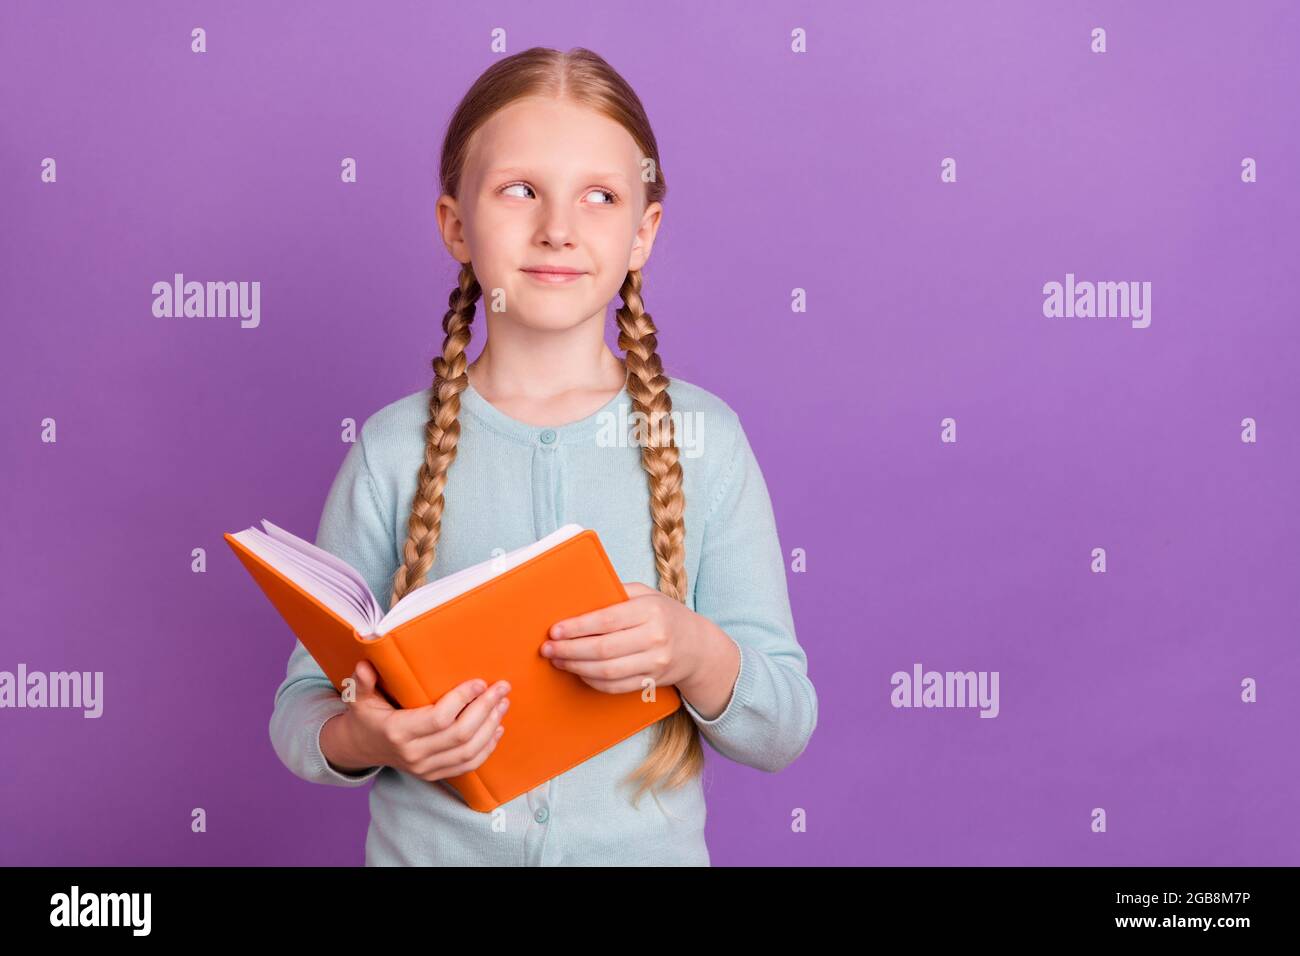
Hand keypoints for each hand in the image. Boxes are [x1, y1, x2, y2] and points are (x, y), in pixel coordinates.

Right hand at [322, 660, 510, 782]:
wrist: (361, 749)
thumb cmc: (366, 716)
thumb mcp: (359, 698)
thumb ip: (362, 682)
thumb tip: (365, 666)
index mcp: (397, 732)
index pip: (438, 718)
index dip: (462, 699)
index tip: (479, 682)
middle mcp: (413, 754)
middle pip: (460, 734)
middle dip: (486, 709)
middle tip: (502, 688)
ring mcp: (425, 768)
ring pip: (468, 752)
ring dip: (491, 726)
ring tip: (503, 704)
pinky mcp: (434, 775)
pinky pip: (467, 766)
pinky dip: (487, 748)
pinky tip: (497, 728)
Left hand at [540, 581, 715, 695]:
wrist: (697, 647)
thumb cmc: (664, 615)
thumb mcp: (647, 594)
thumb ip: (617, 593)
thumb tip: (578, 598)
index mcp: (651, 610)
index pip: (607, 620)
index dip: (577, 627)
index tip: (554, 630)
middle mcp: (655, 638)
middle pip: (603, 649)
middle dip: (569, 650)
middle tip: (548, 649)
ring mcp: (654, 663)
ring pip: (607, 671)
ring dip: (576, 667)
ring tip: (558, 660)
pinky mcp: (651, 682)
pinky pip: (615, 686)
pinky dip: (592, 681)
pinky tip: (578, 672)